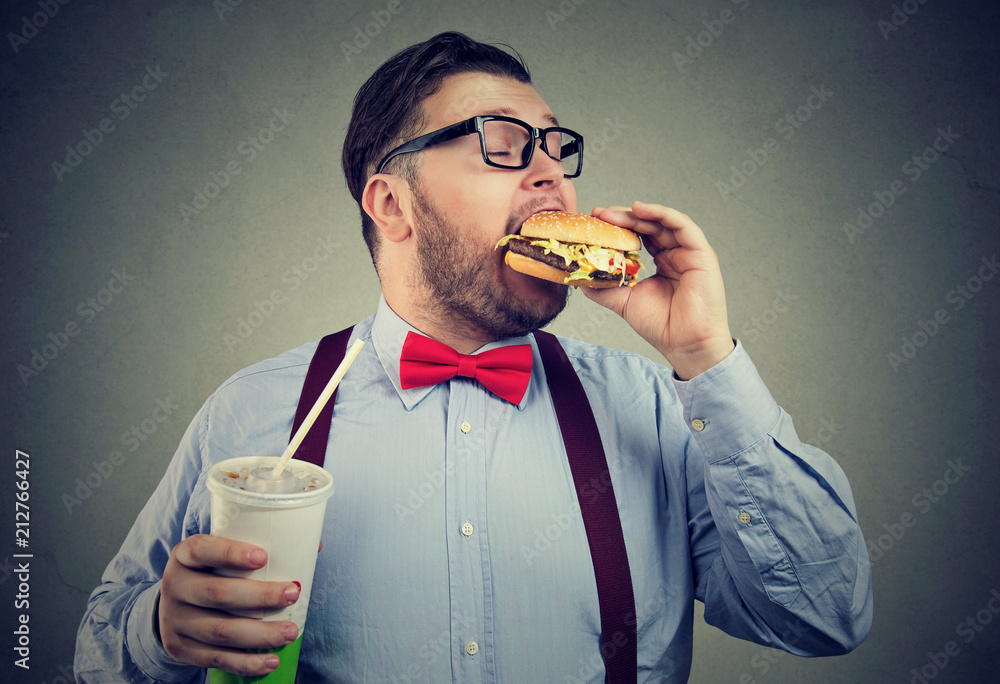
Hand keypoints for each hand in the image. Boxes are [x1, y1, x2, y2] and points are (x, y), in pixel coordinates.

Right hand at [157, 534, 300, 676]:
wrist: (173, 606)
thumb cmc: (211, 572)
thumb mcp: (220, 555)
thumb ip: (259, 548)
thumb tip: (313, 546)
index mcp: (184, 555)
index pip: (202, 549)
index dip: (231, 553)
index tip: (263, 556)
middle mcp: (175, 586)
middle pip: (217, 593)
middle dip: (260, 596)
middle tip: (293, 594)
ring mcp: (175, 620)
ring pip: (220, 630)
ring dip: (260, 634)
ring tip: (290, 632)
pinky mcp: (181, 648)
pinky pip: (216, 658)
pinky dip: (246, 662)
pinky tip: (270, 661)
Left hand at [582, 201, 734, 379]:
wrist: (685, 345)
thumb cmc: (662, 326)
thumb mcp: (624, 302)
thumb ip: (604, 288)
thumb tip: (580, 277)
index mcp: (663, 263)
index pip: (640, 236)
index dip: (618, 227)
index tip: (595, 222)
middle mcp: (677, 254)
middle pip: (649, 225)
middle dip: (622, 217)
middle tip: (599, 214)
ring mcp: (690, 253)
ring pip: (663, 222)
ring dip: (637, 214)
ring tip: (612, 213)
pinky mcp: (702, 253)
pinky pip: (682, 225)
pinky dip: (661, 213)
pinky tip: (639, 210)